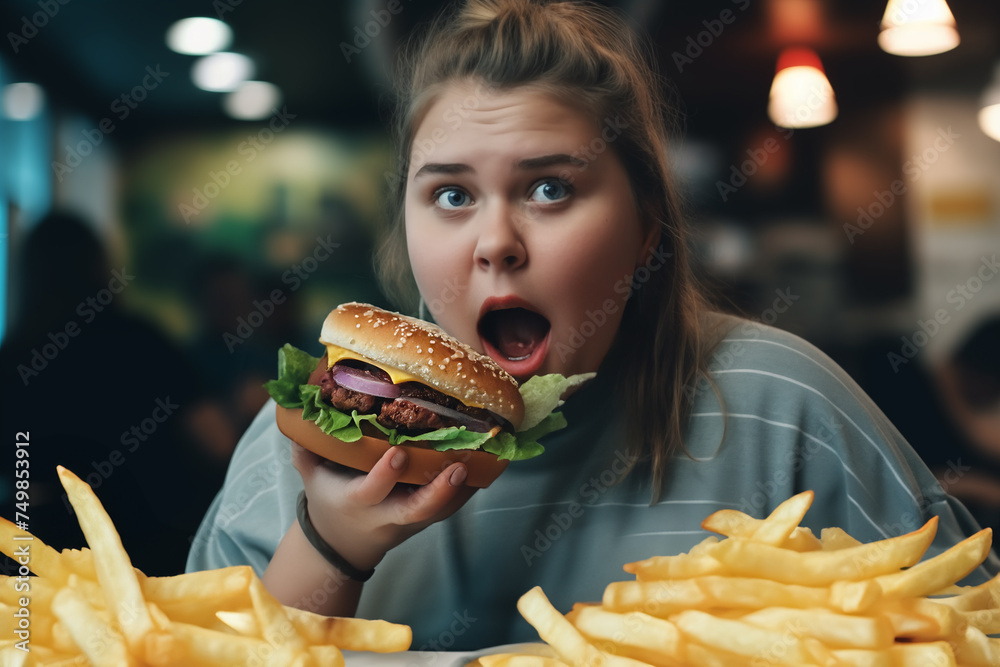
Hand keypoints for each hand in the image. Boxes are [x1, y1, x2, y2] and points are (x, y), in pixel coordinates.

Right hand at [290, 442, 476, 571]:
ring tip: (487, 459)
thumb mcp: (311, 476)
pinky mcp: (427, 518)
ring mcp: (411, 519)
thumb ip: (305, 447)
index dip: (386, 475)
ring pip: (443, 510)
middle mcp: (388, 514)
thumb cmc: (329, 498)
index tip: (398, 453)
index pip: (372, 490)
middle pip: (419, 511)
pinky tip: (491, 464)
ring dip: (465, 488)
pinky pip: (453, 506)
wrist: (344, 543)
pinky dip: (471, 488)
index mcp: (358, 501)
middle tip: (459, 466)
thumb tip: (298, 410)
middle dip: (440, 492)